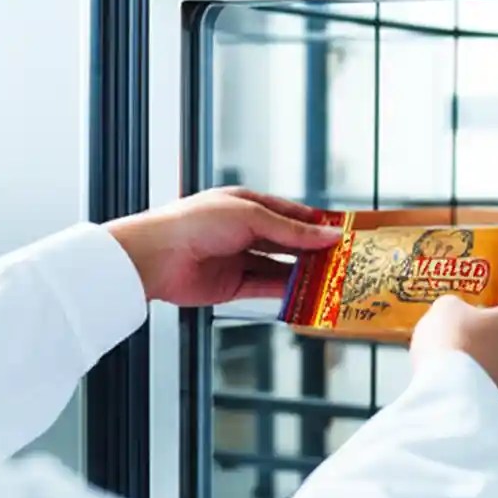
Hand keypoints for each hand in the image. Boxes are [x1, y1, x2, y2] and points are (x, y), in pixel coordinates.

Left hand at [104, 187, 339, 306]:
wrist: (157, 256)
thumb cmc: (195, 223)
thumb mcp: (251, 217)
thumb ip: (291, 231)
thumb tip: (327, 235)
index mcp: (245, 204)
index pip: (288, 213)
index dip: (314, 224)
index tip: (340, 233)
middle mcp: (242, 231)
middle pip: (285, 242)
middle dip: (311, 250)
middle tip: (340, 260)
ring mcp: (237, 258)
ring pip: (278, 266)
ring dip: (301, 273)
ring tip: (327, 279)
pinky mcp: (231, 285)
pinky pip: (264, 288)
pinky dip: (284, 292)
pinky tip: (303, 293)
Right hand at [410, 296, 497, 410]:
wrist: (446, 398)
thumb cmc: (458, 346)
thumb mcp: (449, 309)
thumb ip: (459, 307)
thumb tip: (455, 312)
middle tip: (471, 337)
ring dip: (485, 370)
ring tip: (454, 365)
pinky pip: (489, 399)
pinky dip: (474, 393)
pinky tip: (449, 386)